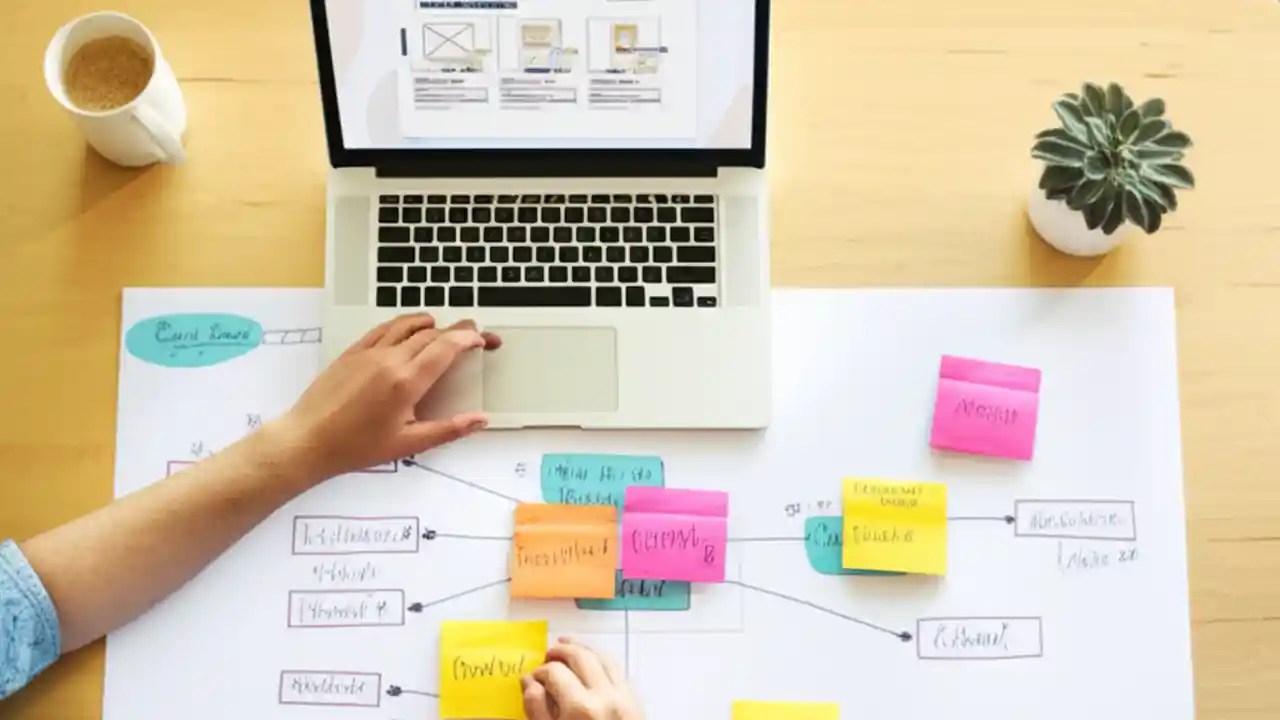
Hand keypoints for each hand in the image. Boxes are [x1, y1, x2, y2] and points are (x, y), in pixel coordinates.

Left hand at [271, 314, 499, 482]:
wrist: (307, 441)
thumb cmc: (354, 447)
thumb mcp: (408, 444)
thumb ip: (448, 429)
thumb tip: (480, 420)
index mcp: (406, 382)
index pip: (446, 348)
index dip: (469, 339)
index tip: (482, 339)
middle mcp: (389, 360)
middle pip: (431, 333)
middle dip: (456, 331)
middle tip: (472, 335)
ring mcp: (368, 353)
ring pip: (406, 325)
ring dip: (429, 322)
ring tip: (442, 326)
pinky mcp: (351, 353)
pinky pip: (381, 329)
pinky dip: (400, 324)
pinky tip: (405, 329)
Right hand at [523, 638, 641, 719]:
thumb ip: (536, 708)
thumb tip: (529, 681)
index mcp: (581, 708)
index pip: (555, 672)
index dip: (540, 672)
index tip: (535, 677)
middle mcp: (605, 697)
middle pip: (581, 657)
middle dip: (562, 650)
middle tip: (549, 653)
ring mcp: (624, 699)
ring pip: (603, 659)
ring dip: (584, 649)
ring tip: (569, 645)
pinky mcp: (635, 704)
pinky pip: (619, 672)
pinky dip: (603, 661)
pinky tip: (592, 661)